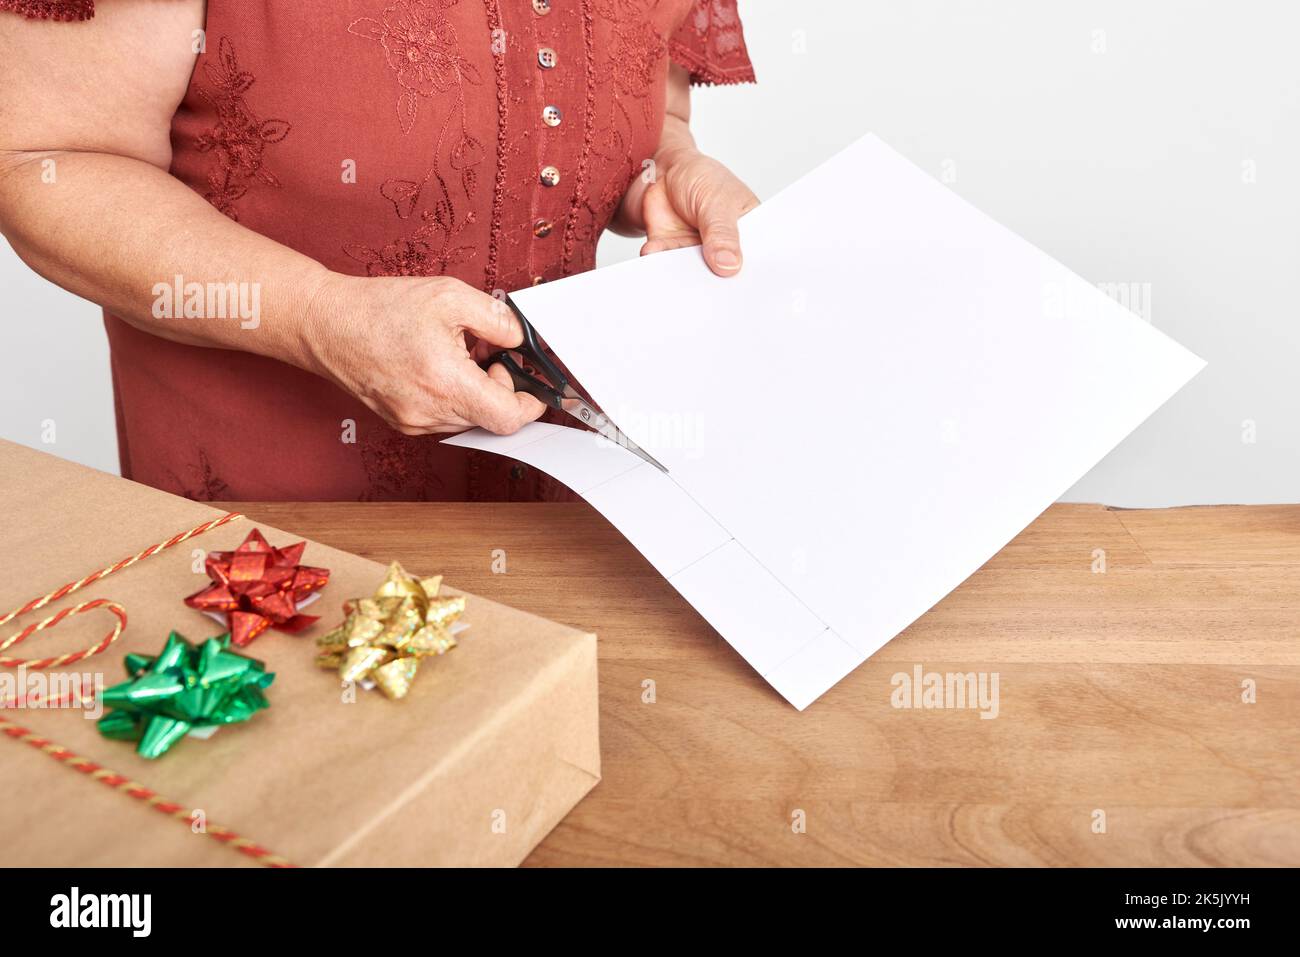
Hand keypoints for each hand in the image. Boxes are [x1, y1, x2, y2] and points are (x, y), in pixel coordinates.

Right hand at [303, 273, 546, 435]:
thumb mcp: (450, 296)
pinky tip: (436, 366)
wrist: (324, 325)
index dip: (528, 402)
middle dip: (499, 386)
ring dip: (474, 390)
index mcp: (446, 384)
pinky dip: (452, 395)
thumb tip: (520, 339)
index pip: (508, 418)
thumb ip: (497, 319)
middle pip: (491, 417)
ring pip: (469, 418)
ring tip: (455, 354)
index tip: (529, 382)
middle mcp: (430, 413)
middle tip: (485, 351)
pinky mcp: (402, 422)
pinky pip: (445, 417)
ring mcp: (414, 422)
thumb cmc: (379, 309)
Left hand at [635, 148, 759, 276]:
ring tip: (681, 278)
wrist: (660, 169)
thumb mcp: (717, 201)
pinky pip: (667, 265)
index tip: (743, 285)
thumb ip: (722, 234)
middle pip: (724, 273)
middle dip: (717, 282)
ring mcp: (697, 251)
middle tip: (711, 291)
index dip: (750, 274)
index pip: (754, 258)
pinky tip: (656, 260)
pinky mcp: (672, 252)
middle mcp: (723, 246)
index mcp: (746, 230)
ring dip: (686, 276)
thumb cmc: (698, 177)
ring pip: (694, 273)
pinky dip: (661, 264)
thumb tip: (729, 265)